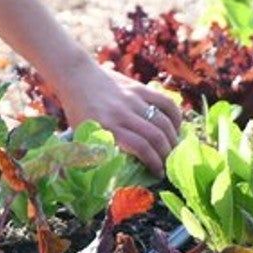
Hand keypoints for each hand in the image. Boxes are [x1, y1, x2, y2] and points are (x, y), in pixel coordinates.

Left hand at [56, 61, 181, 175]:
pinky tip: (176, 128)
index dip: (154, 162)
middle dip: (166, 154)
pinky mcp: (139, 88)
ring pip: (163, 121)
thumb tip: (108, 176)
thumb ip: (96, 151)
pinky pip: (165, 102)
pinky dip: (175, 117)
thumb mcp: (82, 133)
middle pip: (156, 136)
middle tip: (168, 164)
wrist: (76, 76)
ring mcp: (133, 99)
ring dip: (173, 139)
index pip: (140, 147)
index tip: (158, 173)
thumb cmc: (78, 109)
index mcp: (107, 127)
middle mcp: (122, 113)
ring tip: (173, 150)